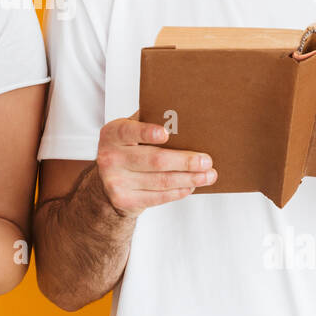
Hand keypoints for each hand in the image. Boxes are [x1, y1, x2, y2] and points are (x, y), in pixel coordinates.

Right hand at [95, 112, 215, 217]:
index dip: (147, 132)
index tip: (166, 133)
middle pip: (154, 160)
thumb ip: (148, 121)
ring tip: (207, 175)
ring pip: (161, 180)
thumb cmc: (127, 150)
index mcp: (112, 134)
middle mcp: (110, 157)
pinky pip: (158, 197)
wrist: (107, 184)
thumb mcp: (130, 132)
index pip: (129, 131)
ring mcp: (115, 181)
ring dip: (188, 179)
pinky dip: (178, 192)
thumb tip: (182, 115)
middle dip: (184, 161)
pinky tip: (190, 186)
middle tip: (206, 161)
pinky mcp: (125, 201)